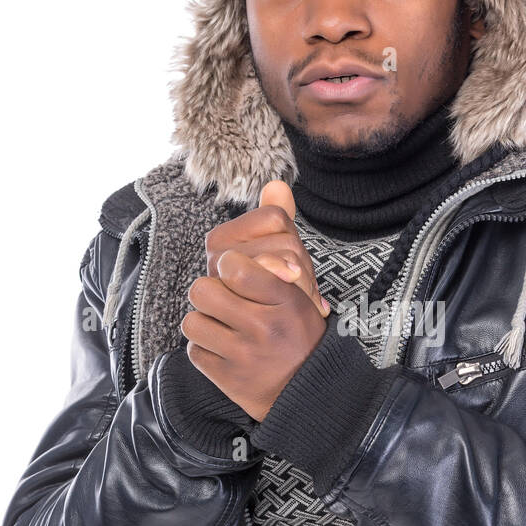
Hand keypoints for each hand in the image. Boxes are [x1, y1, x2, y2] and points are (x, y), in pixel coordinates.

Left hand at [181, 184, 329, 420]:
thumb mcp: (300, 282)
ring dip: (205, 321)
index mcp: (284, 300)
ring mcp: (243, 355)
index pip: (235, 266)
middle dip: (211, 293)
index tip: (237, 273)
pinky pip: (194, 349)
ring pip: (194, 320)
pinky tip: (226, 348)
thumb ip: (284, 233)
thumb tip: (276, 184)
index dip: (228, 265)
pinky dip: (206, 348)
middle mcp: (264, 328)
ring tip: (225, 325)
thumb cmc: (299, 328)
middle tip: (227, 300)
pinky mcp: (226, 379)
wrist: (311, 392)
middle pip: (204, 290)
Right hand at [205, 182, 329, 317]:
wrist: (261, 340)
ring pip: (285, 266)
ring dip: (305, 286)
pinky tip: (308, 309)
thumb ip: (274, 214)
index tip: (297, 262)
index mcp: (223, 238)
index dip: (294, 236)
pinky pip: (279, 293)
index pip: (275, 217)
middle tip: (306, 287)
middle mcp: (217, 259)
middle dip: (304, 266)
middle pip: (284, 243)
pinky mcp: (236, 311)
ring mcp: (223, 286)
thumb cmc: (269, 291)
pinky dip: (302, 301)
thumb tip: (278, 185)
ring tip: (306, 299)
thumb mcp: (275, 251)